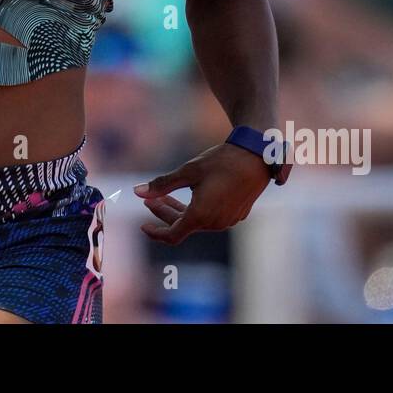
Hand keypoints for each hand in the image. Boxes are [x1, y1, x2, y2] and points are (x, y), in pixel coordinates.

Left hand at [133, 142, 271, 244]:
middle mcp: (215, 223)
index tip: (143, 226)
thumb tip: (136, 192)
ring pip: (197, 221)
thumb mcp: (188, 171)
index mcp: (201, 216)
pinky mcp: (236, 214)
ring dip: (179, 210)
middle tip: (150, 199)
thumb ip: (162, 184)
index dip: (155, 233)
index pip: (172, 236)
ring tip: (165, 196)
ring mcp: (227, 220)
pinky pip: (211, 217)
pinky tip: (191, 194)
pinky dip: (196, 209)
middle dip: (164, 214)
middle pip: (183, 226)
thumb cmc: (221, 161)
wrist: (257, 157)